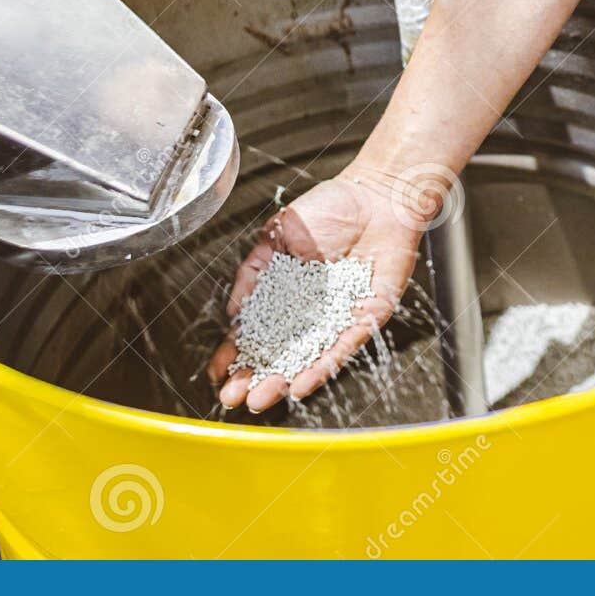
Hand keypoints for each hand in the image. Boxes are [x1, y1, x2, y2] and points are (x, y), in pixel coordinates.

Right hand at [206, 165, 430, 411]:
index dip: (235, 351)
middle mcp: (312, 310)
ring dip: (283, 381)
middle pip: (279, 352)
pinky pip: (343, 347)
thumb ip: (254, 271)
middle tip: (232, 397)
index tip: (216, 372)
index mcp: (288, 292)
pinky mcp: (368, 317)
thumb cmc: (331, 208)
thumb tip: (234, 311)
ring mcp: (339, 316)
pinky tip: (300, 384)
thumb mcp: (278, 234)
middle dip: (253, 376)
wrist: (378, 195)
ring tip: (259, 400)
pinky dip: (322, 366)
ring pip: (308, 358)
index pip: (258, 330)